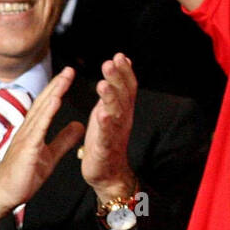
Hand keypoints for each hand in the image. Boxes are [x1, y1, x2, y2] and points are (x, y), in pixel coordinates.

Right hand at [0, 69, 83, 229]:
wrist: (3, 195)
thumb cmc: (22, 178)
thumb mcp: (50, 156)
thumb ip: (63, 140)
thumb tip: (79, 126)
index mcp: (33, 131)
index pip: (46, 106)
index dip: (57, 90)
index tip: (68, 76)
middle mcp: (27, 129)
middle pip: (44, 102)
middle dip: (56, 84)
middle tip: (69, 69)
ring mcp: (26, 137)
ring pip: (42, 110)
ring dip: (54, 92)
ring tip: (65, 77)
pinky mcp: (27, 148)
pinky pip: (40, 127)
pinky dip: (48, 112)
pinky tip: (56, 100)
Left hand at [80, 53, 137, 202]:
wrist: (109, 173)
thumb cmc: (107, 137)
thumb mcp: (113, 107)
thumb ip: (119, 86)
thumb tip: (124, 61)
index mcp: (122, 109)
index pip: (127, 87)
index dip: (125, 72)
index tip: (119, 56)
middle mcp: (122, 119)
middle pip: (122, 96)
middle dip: (117, 79)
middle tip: (110, 63)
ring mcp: (115, 133)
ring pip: (115, 113)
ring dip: (110, 98)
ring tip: (103, 84)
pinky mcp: (105, 148)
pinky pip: (107, 135)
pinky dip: (105, 124)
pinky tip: (101, 114)